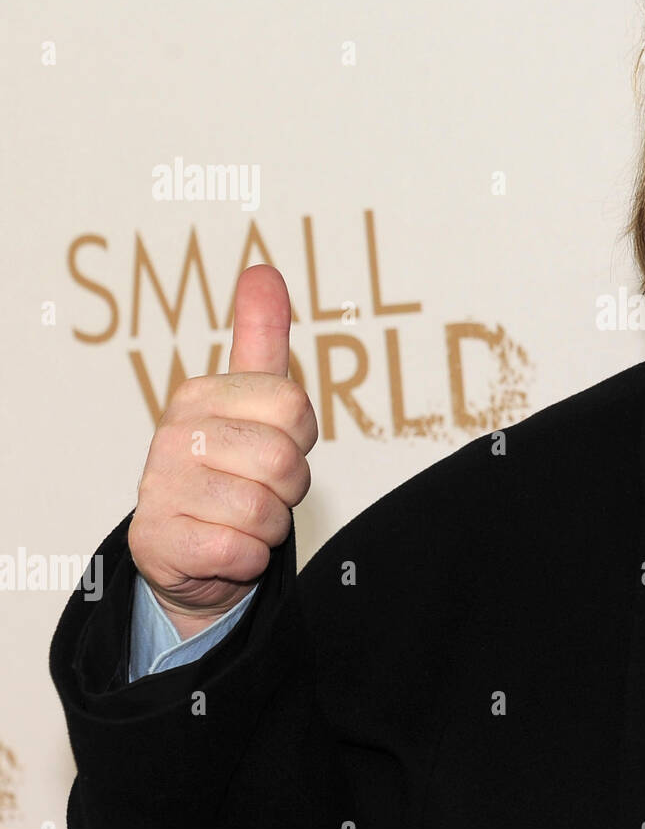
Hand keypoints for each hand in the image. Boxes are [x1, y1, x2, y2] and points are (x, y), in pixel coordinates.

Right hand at [127, 265, 317, 639]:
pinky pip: (240, 551)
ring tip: (242, 518)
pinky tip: (225, 547)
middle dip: (289, 486)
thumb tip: (263, 270)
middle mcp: (173, 434)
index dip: (301, 436)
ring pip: (265, 510)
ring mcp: (160, 488)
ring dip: (270, 525)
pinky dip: (248, 558)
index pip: (294, 405)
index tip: (276, 443)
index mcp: (201, 394)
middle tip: (261, 488)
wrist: (191, 550)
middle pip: (284, 460)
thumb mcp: (251, 399)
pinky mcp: (159, 541)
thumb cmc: (231, 468)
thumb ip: (261, 337)